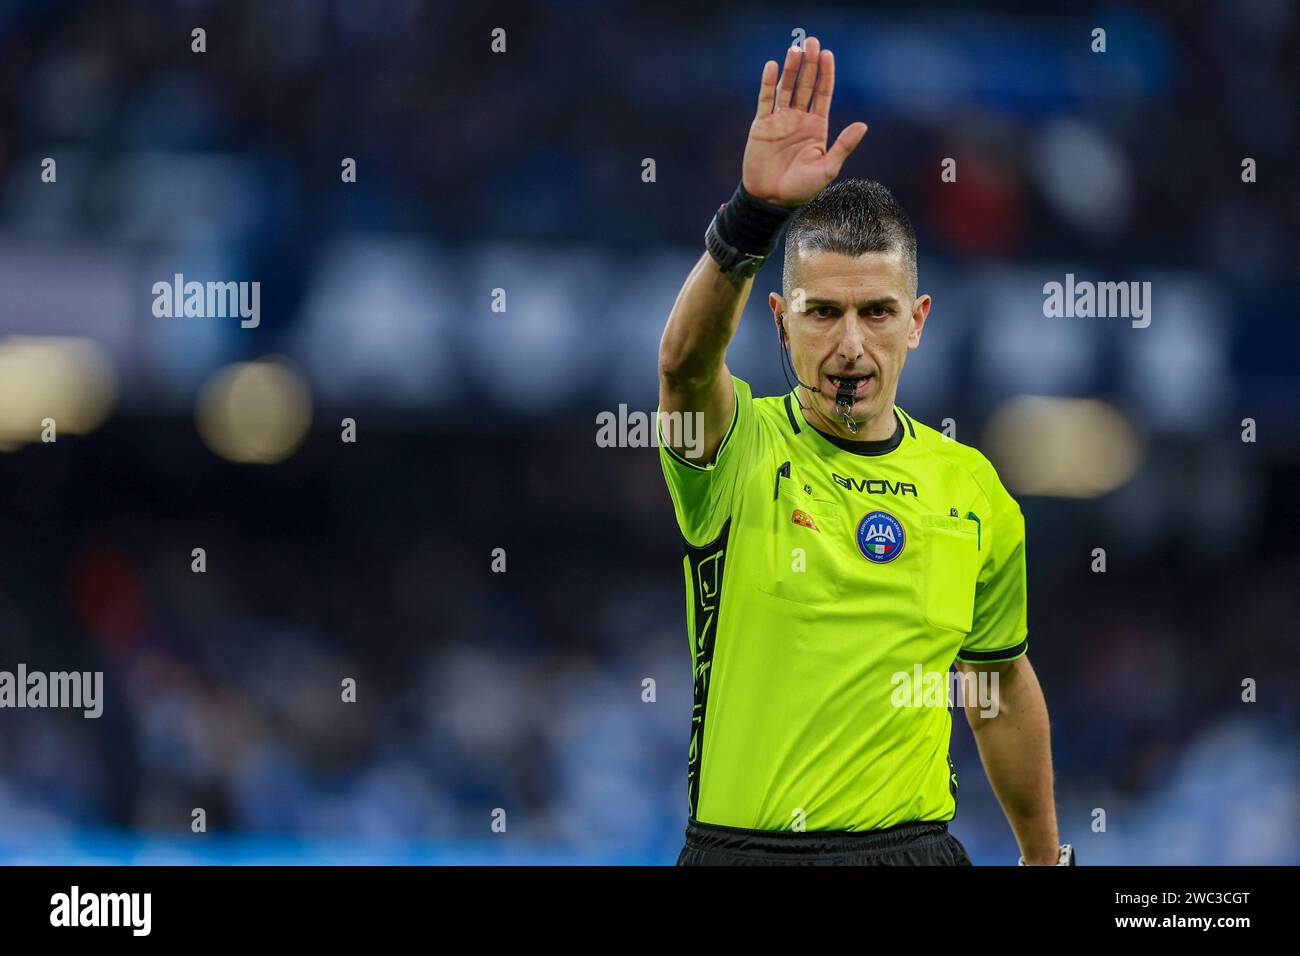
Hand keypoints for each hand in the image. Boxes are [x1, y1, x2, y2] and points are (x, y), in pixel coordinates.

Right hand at [742, 36, 868, 206]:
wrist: (771, 200)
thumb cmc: (801, 188)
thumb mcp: (827, 169)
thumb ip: (843, 146)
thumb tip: (863, 125)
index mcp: (817, 127)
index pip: (823, 93)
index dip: (825, 74)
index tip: (828, 55)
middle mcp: (799, 119)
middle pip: (805, 85)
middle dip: (809, 64)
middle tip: (811, 43)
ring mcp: (780, 121)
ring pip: (786, 88)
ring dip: (790, 69)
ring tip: (794, 50)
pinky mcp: (761, 126)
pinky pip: (765, 100)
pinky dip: (768, 83)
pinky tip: (773, 66)